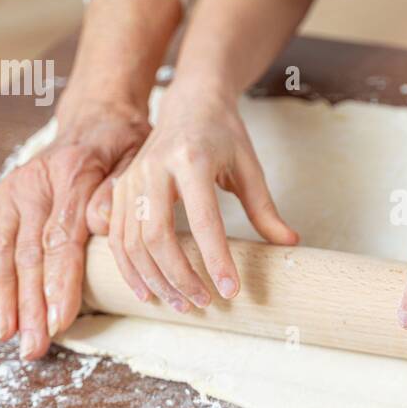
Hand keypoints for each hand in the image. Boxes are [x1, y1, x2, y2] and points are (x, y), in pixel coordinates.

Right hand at [0, 99, 149, 358]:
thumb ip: (118, 192)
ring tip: (3, 335)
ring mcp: (15, 189)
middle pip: (31, 254)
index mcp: (75, 176)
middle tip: (33, 347)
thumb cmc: (125, 146)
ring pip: (4, 249)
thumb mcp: (137, 161)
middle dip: (30, 306)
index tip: (59, 322)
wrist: (99, 116)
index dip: (60, 284)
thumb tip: (99, 224)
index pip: (63, 240)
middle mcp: (37, 184)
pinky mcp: (2, 193)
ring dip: (1, 295)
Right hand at [107, 83, 296, 309]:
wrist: (190, 104)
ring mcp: (132, 179)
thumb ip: (265, 209)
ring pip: (133, 242)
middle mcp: (155, 169)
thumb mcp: (250, 167)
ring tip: (182, 303)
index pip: (204, 220)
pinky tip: (149, 291)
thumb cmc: (224, 136)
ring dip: (155, 280)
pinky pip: (116, 237)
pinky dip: (130, 269)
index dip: (216, 259)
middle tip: (204, 303)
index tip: (231, 290)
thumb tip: (289, 244)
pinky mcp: (119, 190)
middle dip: (180, 277)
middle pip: (157, 236)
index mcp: (191, 160)